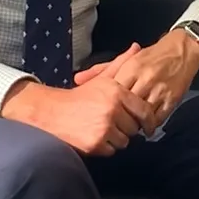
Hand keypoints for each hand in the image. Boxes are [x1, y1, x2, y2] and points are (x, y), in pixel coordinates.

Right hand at [1, 75, 155, 156]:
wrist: (52, 112)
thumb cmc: (79, 96)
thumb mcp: (102, 78)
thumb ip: (122, 64)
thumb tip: (137, 47)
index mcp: (117, 92)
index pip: (144, 111)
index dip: (146, 120)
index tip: (145, 125)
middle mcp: (112, 110)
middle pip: (134, 128)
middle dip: (126, 127)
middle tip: (113, 123)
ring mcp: (104, 128)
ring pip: (124, 141)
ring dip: (116, 138)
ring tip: (103, 128)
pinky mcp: (96, 144)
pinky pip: (112, 151)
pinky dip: (105, 147)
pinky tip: (95, 136)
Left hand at [76, 31, 198, 131]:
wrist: (181, 51)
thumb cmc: (150, 57)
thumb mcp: (126, 61)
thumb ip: (101, 71)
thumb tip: (77, 79)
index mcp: (131, 68)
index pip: (113, 93)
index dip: (106, 106)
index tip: (102, 113)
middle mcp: (145, 79)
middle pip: (127, 106)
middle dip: (120, 118)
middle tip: (114, 126)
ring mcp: (160, 90)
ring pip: (143, 115)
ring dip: (135, 123)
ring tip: (130, 128)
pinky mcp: (172, 99)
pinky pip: (158, 117)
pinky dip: (151, 124)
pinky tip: (146, 126)